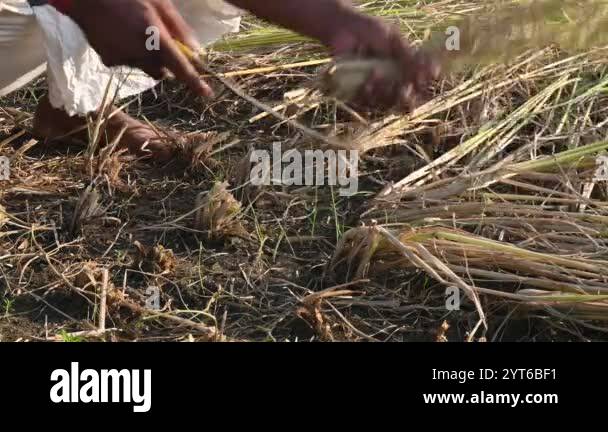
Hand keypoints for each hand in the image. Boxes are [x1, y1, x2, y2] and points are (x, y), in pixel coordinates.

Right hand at [67, 0, 213, 97]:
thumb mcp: (159, 1)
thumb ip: (178, 26)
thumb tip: (195, 50)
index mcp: (154, 37)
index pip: (180, 67)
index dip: (195, 82)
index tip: (207, 93)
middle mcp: (140, 53)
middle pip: (162, 71)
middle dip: (164, 62)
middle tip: (158, 40)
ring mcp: (123, 59)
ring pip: (145, 68)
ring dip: (147, 58)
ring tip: (135, 32)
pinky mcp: (109, 61)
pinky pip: (128, 63)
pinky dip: (130, 54)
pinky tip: (121, 35)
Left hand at [325, 12, 439, 109]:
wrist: (343, 29)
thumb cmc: (370, 31)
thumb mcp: (394, 41)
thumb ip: (411, 57)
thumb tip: (435, 70)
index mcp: (403, 69)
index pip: (418, 86)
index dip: (420, 88)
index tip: (421, 83)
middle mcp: (390, 82)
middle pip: (404, 101)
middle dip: (405, 98)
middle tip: (404, 90)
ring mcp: (374, 88)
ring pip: (386, 102)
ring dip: (384, 91)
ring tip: (375, 74)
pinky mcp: (357, 92)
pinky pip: (367, 102)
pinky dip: (368, 93)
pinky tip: (366, 82)